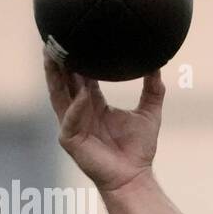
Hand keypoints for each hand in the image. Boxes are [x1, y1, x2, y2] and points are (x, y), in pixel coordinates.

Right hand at [43, 49, 163, 193]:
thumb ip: (154, 90)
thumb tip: (159, 66)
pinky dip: (77, 107)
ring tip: (53, 55)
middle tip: (55, 37)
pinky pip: (71, 119)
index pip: (80, 76)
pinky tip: (84, 95)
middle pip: (63, 81)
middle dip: (57, 60)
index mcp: (92, 104)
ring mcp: (71, 125)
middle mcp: (78, 111)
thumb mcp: (150, 112)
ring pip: (58, 95)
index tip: (75, 36)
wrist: (135, 177)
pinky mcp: (70, 139)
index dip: (76, 58)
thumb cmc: (138, 150)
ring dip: (54, 76)